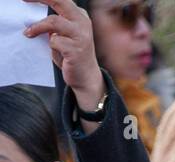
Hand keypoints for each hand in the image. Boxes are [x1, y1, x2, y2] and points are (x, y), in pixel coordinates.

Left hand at [23, 0, 104, 114]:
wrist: (86, 77)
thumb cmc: (72, 55)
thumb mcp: (63, 35)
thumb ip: (54, 24)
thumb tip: (34, 17)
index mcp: (79, 15)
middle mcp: (82, 22)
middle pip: (58, 1)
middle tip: (25, 0)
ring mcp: (80, 35)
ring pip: (53, 22)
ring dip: (38, 27)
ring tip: (29, 33)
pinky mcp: (76, 49)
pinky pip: (55, 41)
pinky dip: (51, 46)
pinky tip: (57, 54)